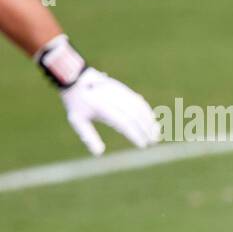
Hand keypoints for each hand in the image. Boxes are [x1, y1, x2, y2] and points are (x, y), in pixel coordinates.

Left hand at [38, 36, 159, 154]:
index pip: (123, 122)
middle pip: (135, 116)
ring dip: (150, 122)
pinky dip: (148, 112)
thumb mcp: (77, 120)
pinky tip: (152, 122)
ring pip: (140, 108)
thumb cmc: (77, 103)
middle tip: (152, 142)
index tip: (142, 145)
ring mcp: (120, 92)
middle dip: (146, 130)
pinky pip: (139, 101)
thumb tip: (99, 153)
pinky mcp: (124, 89)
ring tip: (156, 135)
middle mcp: (113, 98)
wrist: (76, 78)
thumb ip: (89, 136)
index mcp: (101, 107)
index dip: (134, 134)